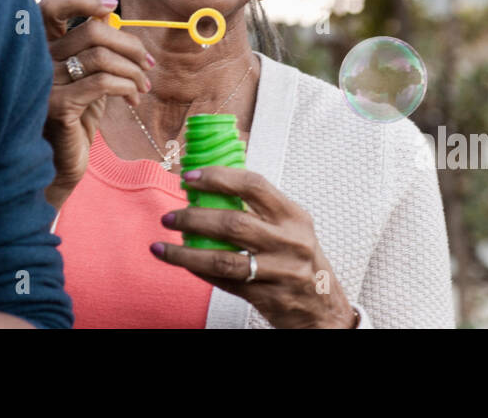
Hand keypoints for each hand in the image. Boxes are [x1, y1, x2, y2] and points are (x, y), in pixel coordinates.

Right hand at [38, 0, 153, 208]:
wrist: (62, 163)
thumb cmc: (77, 118)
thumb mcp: (88, 77)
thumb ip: (96, 48)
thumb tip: (112, 14)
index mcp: (43, 48)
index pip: (50, 7)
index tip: (112, 5)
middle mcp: (37, 61)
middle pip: (91, 30)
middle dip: (129, 44)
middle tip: (147, 64)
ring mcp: (44, 83)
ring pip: (101, 56)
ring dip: (133, 70)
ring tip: (142, 87)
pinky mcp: (56, 106)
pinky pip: (101, 82)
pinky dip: (126, 86)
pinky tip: (133, 100)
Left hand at [151, 167, 356, 328]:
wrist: (324, 311)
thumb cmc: (301, 262)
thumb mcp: (292, 229)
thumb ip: (261, 210)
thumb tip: (214, 186)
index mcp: (294, 216)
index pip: (253, 185)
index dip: (218, 177)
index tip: (190, 177)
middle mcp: (289, 242)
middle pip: (233, 222)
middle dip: (194, 217)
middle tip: (170, 216)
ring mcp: (278, 271)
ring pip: (223, 258)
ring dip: (186, 251)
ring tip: (162, 244)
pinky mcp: (265, 296)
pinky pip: (224, 282)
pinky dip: (199, 270)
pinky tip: (182, 263)